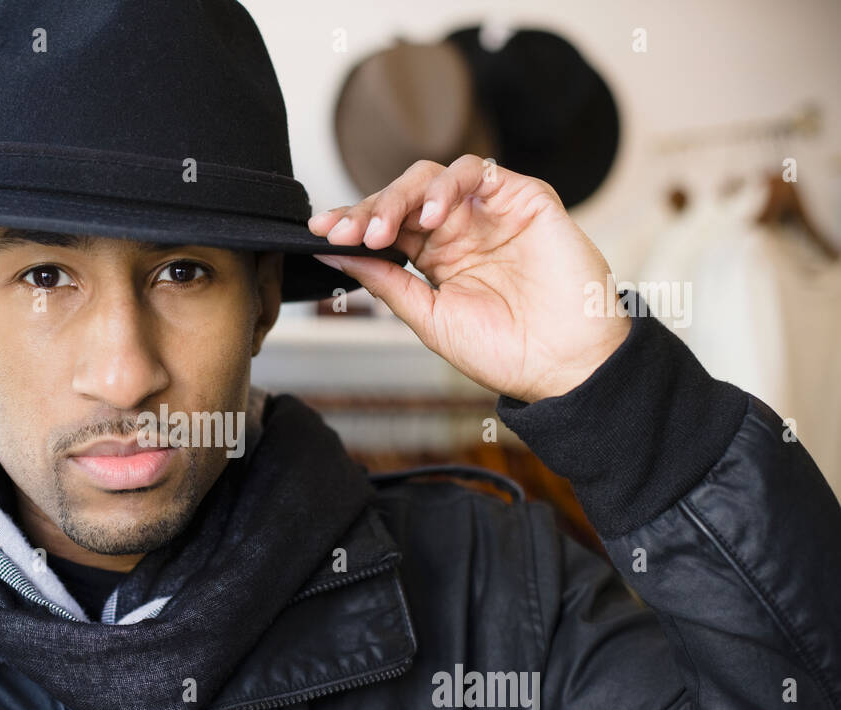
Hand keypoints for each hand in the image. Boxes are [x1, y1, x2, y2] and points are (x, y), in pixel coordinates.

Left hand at [308, 155, 630, 403]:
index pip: (385, 227)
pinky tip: (434, 214)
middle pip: (403, 197)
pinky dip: (449, 183)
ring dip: (401, 196)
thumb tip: (336, 255)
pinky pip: (479, 170)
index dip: (352, 224)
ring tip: (384, 229)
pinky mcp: (524, 198)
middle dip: (368, 209)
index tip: (318, 231)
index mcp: (435, 259)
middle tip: (345, 231)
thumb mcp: (429, 318)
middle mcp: (459, 230)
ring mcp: (490, 213)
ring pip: (434, 176)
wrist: (564, 366)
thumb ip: (386, 282)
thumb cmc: (505, 351)